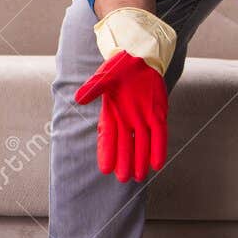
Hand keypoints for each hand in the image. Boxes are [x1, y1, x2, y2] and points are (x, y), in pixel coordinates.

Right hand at [74, 6, 177, 183]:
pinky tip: (158, 164)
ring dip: (141, 160)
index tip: (105, 169)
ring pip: (142, 144)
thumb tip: (78, 99)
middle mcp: (127, 120)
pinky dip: (158, 149)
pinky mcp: (158, 114)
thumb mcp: (105, 76)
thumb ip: (93, 88)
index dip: (107, 153)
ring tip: (140, 178)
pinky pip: (159, 135)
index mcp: (112, 113)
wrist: (140, 58)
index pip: (108, 137)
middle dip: (125, 162)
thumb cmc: (119, 67)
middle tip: (124, 179)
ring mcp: (143, 118)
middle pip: (126, 145)